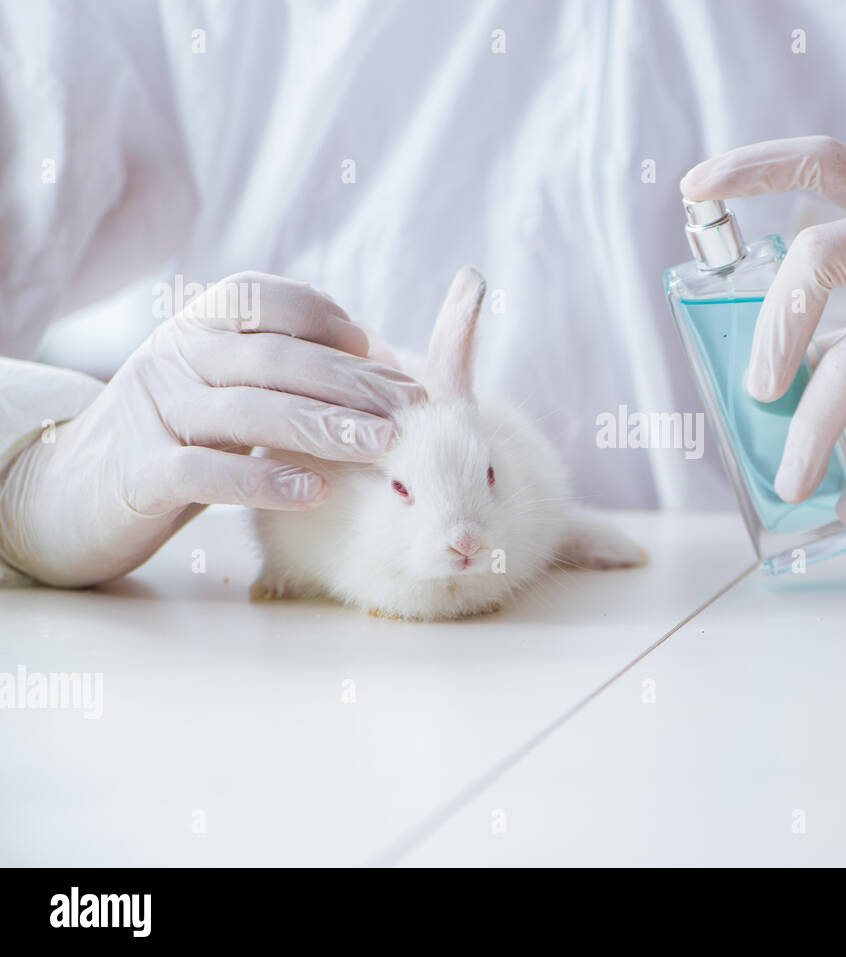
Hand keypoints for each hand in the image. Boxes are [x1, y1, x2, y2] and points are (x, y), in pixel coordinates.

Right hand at [0, 273, 426, 585]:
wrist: (72, 491)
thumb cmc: (178, 435)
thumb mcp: (223, 383)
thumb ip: (280, 365)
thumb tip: (379, 359)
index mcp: (195, 325)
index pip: (262, 297)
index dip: (324, 317)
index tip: (379, 351)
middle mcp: (173, 357)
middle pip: (273, 358)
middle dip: (351, 381)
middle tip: (411, 406)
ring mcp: (154, 413)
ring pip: (249, 411)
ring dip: (325, 427)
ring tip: (384, 444)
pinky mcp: (140, 474)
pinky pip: (208, 471)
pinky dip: (265, 480)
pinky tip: (315, 492)